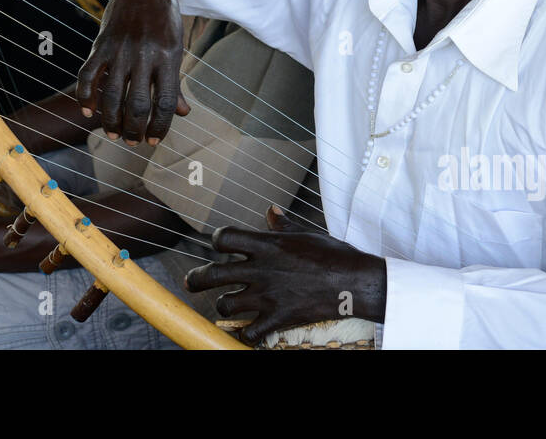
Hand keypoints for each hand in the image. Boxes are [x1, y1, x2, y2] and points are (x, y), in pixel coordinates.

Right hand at [75, 0, 189, 144]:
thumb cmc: (164, 18)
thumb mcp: (176, 47)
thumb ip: (176, 81)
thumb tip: (183, 113)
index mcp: (169, 57)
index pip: (165, 103)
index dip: (160, 126)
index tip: (154, 141)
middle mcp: (145, 54)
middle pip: (138, 104)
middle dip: (135, 130)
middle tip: (133, 141)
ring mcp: (121, 49)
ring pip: (112, 96)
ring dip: (111, 120)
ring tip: (114, 133)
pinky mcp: (101, 43)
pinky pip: (88, 75)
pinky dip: (85, 96)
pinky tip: (89, 111)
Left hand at [184, 205, 386, 344]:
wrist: (354, 281)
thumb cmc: (332, 255)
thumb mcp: (305, 234)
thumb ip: (281, 225)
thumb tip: (270, 210)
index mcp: (267, 245)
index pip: (224, 238)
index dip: (217, 241)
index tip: (219, 246)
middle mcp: (262, 269)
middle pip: (213, 274)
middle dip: (197, 279)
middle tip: (191, 282)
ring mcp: (268, 295)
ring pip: (226, 305)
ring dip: (223, 306)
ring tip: (227, 305)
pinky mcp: (278, 318)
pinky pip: (250, 333)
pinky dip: (247, 335)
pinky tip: (250, 331)